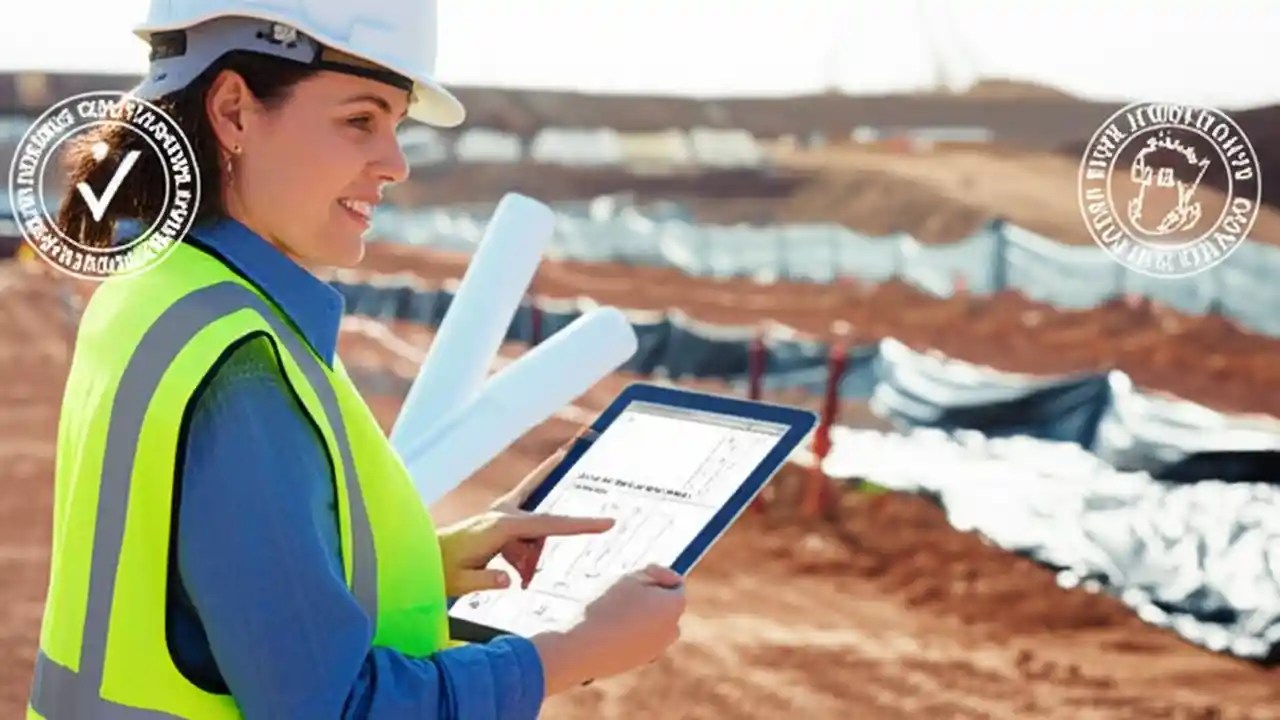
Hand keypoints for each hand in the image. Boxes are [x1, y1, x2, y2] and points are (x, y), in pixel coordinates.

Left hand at [438, 433, 611, 595]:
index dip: (581, 524)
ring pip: (536, 537)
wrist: (424, 556)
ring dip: (529, 559)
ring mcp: (503, 516)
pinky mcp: (501, 523)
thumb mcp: (461, 581)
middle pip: (544, 530)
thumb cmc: (442, 568)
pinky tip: (509, 573)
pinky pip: (526, 539)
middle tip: (513, 570)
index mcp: (501, 526)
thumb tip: (510, 580)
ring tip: (506, 576)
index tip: (607, 522)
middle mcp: (504, 514)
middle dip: (538, 553)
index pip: (549, 524)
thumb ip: (486, 580)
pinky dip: (523, 557)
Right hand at [532, 564, 686, 694]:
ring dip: (640, 615)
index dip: (659, 576)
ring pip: (652, 624)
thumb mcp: (631, 579)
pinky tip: (611, 628)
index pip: (676, 585)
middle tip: (628, 590)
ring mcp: (658, 648)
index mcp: (675, 606)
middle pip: (666, 606)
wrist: (591, 648)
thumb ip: (651, 575)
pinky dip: (631, 632)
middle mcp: (673, 629)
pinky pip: (640, 640)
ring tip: (615, 609)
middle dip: (652, 597)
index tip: (640, 573)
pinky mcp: (642, 661)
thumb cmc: (612, 608)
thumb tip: (661, 579)